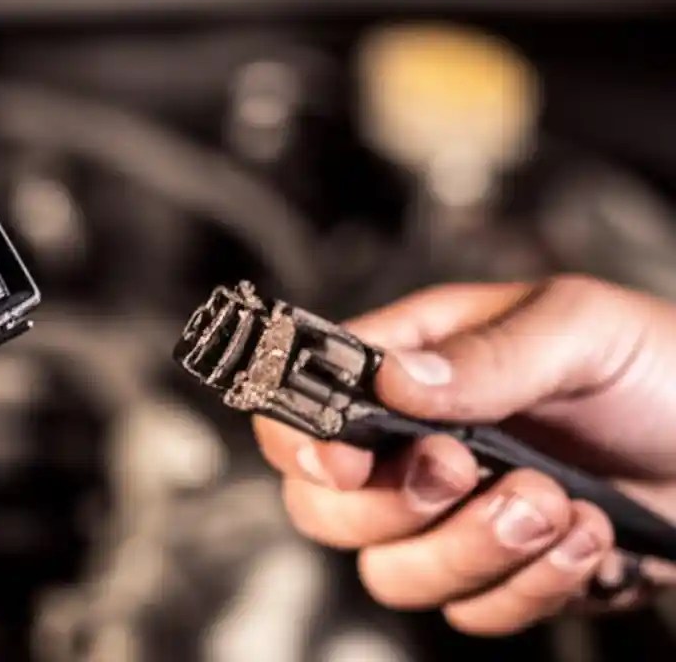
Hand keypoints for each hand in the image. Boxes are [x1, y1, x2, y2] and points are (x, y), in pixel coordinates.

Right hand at [254, 275, 675, 635]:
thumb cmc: (661, 367)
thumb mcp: (580, 329)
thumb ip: (487, 355)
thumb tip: (395, 381)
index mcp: (411, 368)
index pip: (302, 412)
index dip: (302, 444)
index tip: (350, 461)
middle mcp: (414, 447)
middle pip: (325, 511)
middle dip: (396, 507)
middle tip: (466, 470)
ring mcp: (453, 518)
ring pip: (395, 573)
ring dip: (474, 550)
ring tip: (552, 504)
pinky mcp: (501, 575)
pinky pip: (474, 613)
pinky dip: (530, 587)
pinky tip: (585, 538)